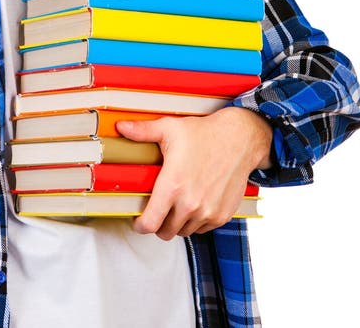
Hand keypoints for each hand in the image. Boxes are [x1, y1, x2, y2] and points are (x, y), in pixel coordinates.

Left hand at [117, 107, 272, 239]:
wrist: (239, 139)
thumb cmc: (204, 133)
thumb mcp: (169, 128)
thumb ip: (142, 131)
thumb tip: (121, 127)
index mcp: (173, 185)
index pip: (150, 223)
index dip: (140, 225)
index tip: (138, 220)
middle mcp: (190, 204)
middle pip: (165, 232)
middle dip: (158, 223)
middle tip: (157, 208)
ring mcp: (208, 212)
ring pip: (183, 231)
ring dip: (177, 223)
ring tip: (176, 203)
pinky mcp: (222, 216)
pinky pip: (202, 229)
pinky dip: (195, 221)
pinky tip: (193, 203)